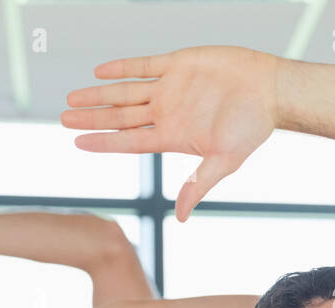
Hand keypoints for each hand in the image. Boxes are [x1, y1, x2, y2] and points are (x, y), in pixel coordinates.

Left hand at [63, 46, 281, 220]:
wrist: (271, 91)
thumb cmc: (252, 128)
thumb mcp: (224, 161)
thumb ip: (198, 185)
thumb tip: (180, 218)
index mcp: (172, 137)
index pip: (128, 142)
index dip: (103, 142)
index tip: (77, 143)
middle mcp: (166, 113)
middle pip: (119, 117)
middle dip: (91, 118)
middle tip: (63, 118)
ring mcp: (170, 88)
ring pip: (125, 91)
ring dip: (98, 94)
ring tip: (73, 97)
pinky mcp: (179, 64)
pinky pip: (144, 64)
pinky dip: (122, 67)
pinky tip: (100, 70)